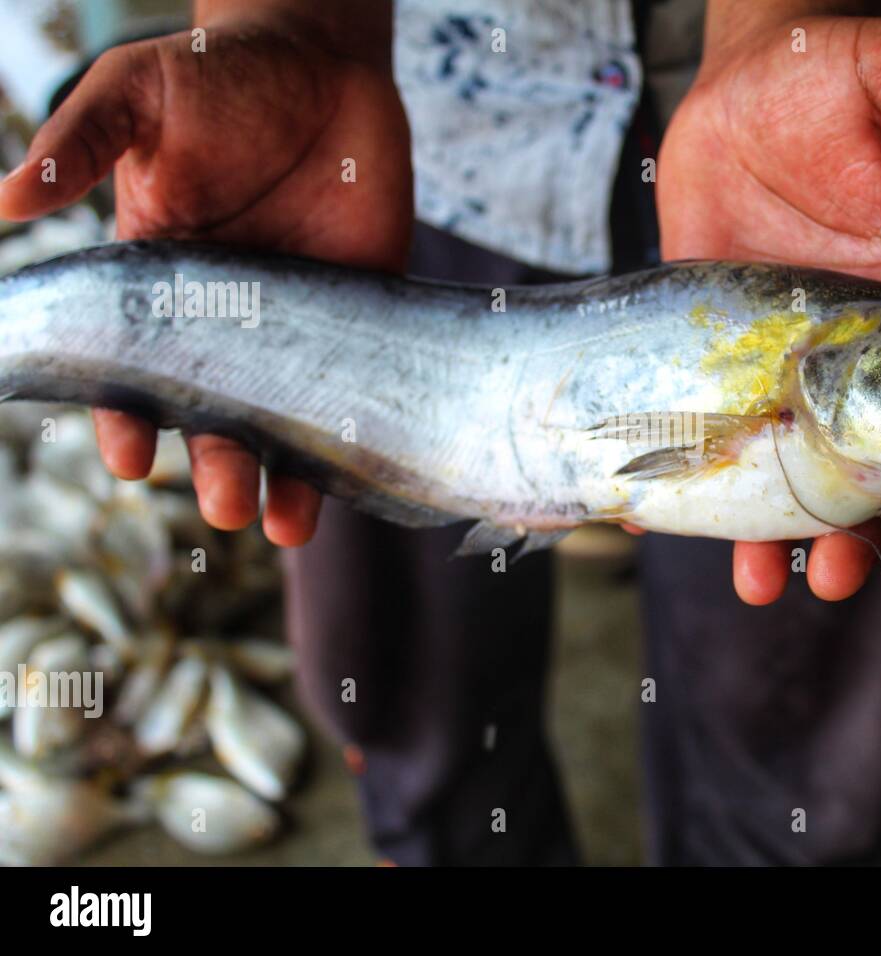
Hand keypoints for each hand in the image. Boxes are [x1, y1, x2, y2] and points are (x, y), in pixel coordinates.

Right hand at [0, 2, 411, 545]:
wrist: (321, 64)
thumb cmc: (217, 77)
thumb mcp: (138, 98)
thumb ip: (82, 147)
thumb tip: (6, 202)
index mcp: (159, 286)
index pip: (133, 371)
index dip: (125, 417)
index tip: (128, 455)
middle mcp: (223, 323)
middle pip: (211, 416)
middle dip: (212, 464)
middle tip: (222, 502)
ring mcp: (295, 327)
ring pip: (283, 423)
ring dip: (281, 478)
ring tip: (282, 523)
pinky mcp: (359, 318)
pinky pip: (354, 391)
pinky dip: (352, 438)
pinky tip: (352, 481)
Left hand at [656, 12, 880, 603]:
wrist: (742, 87)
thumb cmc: (836, 76)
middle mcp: (878, 352)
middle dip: (873, 525)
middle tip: (841, 575)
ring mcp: (807, 365)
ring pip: (813, 465)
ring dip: (799, 528)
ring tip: (774, 581)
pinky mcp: (742, 362)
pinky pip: (738, 437)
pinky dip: (721, 488)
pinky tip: (701, 536)